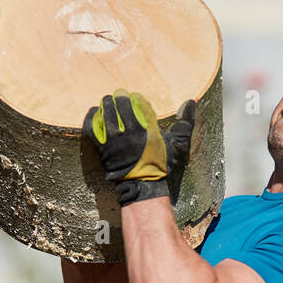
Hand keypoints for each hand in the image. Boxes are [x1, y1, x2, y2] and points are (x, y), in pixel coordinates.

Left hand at [82, 91, 196, 205]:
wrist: (141, 185)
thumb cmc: (159, 164)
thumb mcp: (177, 145)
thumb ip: (185, 123)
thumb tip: (191, 102)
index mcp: (148, 131)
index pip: (140, 103)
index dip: (137, 97)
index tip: (136, 98)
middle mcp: (130, 133)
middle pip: (121, 104)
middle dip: (120, 97)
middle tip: (120, 97)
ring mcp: (113, 140)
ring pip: (106, 111)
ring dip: (106, 104)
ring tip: (108, 103)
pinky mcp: (101, 146)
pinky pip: (91, 125)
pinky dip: (92, 116)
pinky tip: (96, 112)